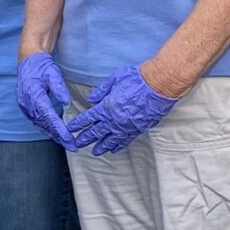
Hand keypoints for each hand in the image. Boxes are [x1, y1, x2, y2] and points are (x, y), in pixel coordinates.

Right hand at [16, 53, 75, 147]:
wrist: (28, 60)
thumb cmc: (42, 66)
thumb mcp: (53, 73)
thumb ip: (59, 88)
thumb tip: (67, 103)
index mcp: (34, 96)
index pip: (49, 117)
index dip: (60, 130)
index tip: (69, 140)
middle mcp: (28, 104)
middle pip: (45, 125)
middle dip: (59, 137)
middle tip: (73, 146)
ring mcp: (25, 106)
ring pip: (40, 125)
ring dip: (53, 134)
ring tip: (66, 143)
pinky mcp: (25, 107)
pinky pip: (36, 121)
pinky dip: (46, 128)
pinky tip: (55, 133)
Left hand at [62, 63, 176, 155]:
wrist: (158, 86)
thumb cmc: (138, 79)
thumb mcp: (115, 78)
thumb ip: (102, 90)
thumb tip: (92, 99)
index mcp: (106, 106)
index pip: (88, 118)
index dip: (78, 124)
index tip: (71, 129)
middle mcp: (114, 120)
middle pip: (96, 132)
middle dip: (86, 138)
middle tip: (77, 144)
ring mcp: (126, 126)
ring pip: (110, 140)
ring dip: (101, 146)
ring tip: (95, 151)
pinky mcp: (138, 129)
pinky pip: (125, 140)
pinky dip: (118, 145)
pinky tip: (113, 149)